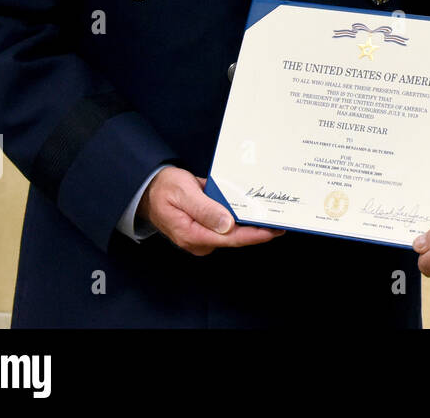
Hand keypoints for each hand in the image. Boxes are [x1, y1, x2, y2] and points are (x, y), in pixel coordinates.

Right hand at [137, 166, 283, 255]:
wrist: (149, 190)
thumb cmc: (164, 189)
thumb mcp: (184, 193)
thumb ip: (205, 209)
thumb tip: (226, 225)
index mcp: (192, 234)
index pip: (231, 239)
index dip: (255, 235)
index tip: (273, 230)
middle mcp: (199, 240)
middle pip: (235, 238)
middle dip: (257, 229)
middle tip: (280, 220)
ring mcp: (202, 236)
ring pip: (233, 232)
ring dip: (250, 224)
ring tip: (272, 214)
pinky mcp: (205, 229)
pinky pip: (226, 226)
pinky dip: (240, 218)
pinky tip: (253, 211)